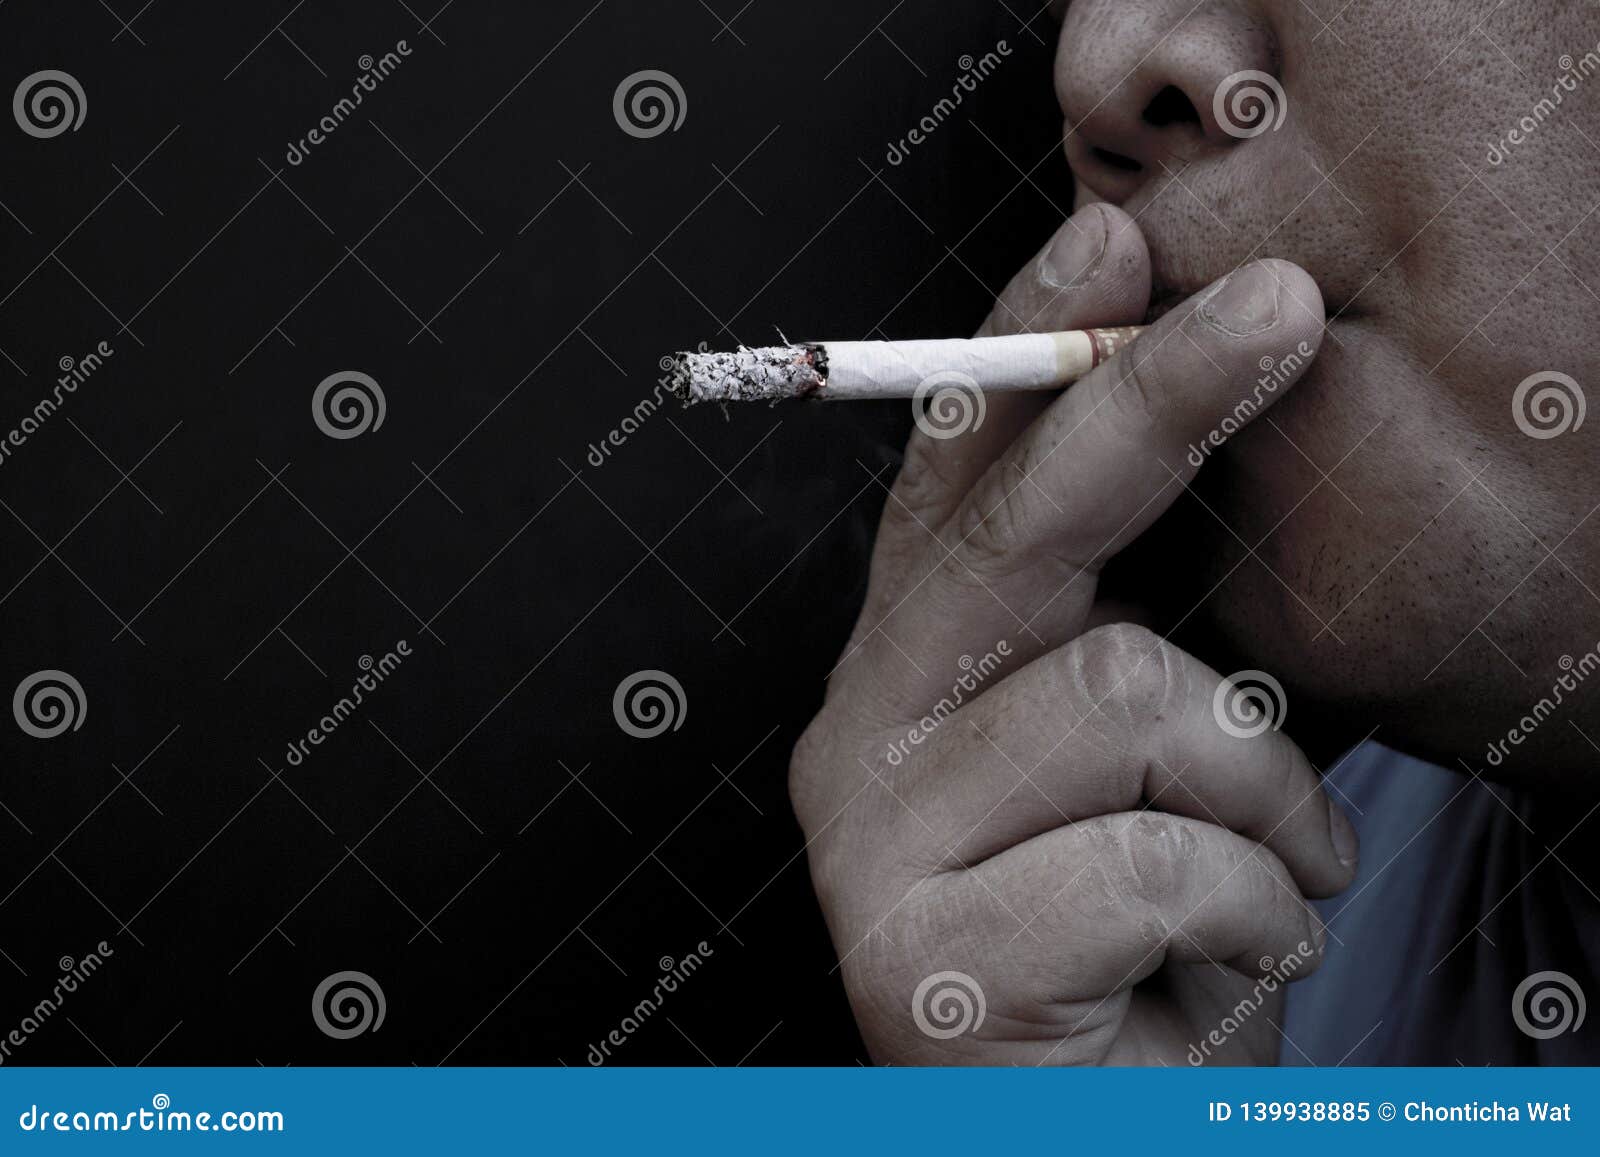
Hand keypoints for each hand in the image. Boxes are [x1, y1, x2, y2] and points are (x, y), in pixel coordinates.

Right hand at [788, 203, 1358, 1065]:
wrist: (1101, 1125)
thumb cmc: (1142, 932)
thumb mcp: (1147, 756)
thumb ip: (1135, 616)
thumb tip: (1202, 408)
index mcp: (912, 675)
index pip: (951, 483)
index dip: (1023, 350)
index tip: (1111, 243)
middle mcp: (857, 741)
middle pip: (1005, 533)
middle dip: (1146, 402)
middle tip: (1275, 307)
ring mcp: (869, 852)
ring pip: (1115, 697)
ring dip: (1265, 787)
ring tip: (1288, 860)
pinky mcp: (918, 968)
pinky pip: (1143, 861)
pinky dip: (1252, 902)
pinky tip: (1241, 949)